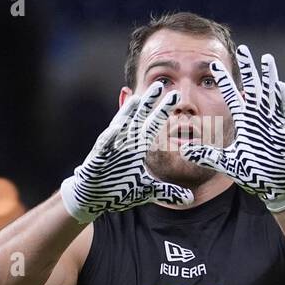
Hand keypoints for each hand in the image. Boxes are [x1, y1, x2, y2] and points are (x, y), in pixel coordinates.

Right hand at [59, 82, 194, 222]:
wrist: (93, 198)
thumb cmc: (118, 188)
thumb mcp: (146, 191)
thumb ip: (167, 191)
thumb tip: (190, 199)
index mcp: (137, 148)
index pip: (153, 125)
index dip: (163, 111)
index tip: (175, 96)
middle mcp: (124, 143)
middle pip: (138, 119)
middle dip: (148, 103)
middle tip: (159, 85)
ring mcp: (110, 149)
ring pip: (119, 126)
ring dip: (127, 114)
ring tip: (136, 99)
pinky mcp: (97, 159)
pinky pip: (104, 146)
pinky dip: (109, 137)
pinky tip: (115, 128)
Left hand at [180, 44, 284, 211]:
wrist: (273, 186)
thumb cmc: (252, 173)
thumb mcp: (224, 163)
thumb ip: (206, 155)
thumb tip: (183, 150)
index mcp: (244, 123)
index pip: (231, 97)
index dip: (224, 81)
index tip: (214, 65)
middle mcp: (257, 119)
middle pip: (252, 88)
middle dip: (248, 69)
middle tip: (243, 48)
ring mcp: (270, 124)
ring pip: (269, 94)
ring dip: (268, 76)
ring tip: (266, 58)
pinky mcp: (281, 133)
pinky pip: (282, 112)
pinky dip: (280, 99)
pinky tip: (279, 85)